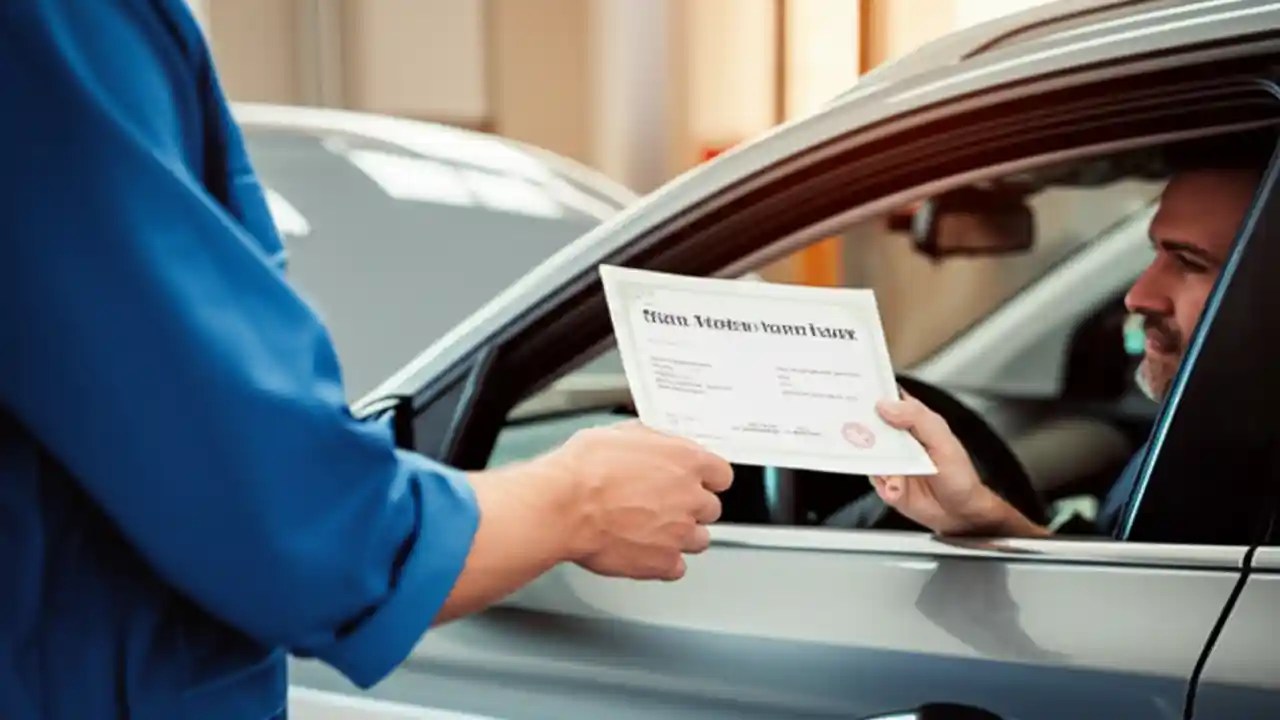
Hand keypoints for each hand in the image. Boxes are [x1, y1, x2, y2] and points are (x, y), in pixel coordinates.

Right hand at [546, 420, 732, 580]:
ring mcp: (680, 533)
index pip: (721, 474)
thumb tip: (657, 445)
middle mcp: (691, 497)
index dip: (707, 479)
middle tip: (664, 505)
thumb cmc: (585, 469)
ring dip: (680, 536)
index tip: (697, 482)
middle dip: (691, 508)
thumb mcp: (622, 434)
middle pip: (711, 509)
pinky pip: (676, 568)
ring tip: (651, 530)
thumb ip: (653, 443)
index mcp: (687, 461)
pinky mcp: (663, 562)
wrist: (564, 506)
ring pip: (698, 540)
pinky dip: (663, 562)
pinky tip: (644, 551)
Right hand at [872, 392, 1043, 536]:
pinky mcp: (886, 482)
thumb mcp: (943, 440)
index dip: (873, 393)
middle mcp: (898, 439)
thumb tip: (887, 405)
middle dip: (860, 426)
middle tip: (860, 432)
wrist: (960, 513)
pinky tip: (897, 488)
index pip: (889, 399)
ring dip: (876, 462)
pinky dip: (884, 484)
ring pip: (867, 453)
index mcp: (914, 421)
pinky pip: (873, 478)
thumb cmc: (960, 475)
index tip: (857, 391)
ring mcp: (890, 460)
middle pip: (869, 425)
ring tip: (895, 472)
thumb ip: (917, 419)